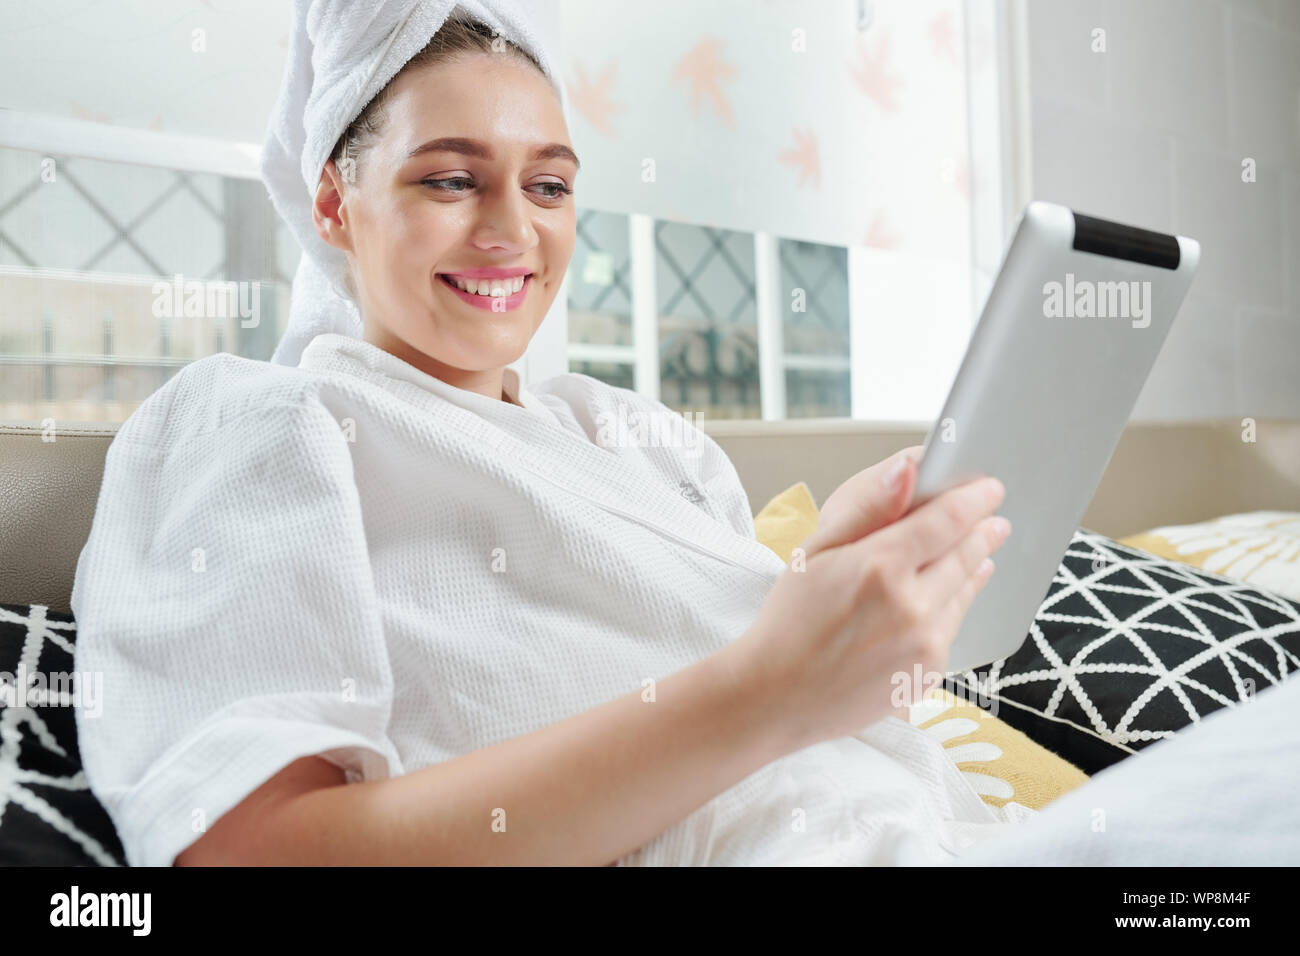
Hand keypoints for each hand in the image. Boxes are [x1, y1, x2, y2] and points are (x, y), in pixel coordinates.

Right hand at [727, 446, 1009, 750]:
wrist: (778, 696)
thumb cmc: (790, 619)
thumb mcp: (815, 550)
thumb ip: (868, 507)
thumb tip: (907, 468)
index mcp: (880, 567)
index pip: (947, 519)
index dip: (974, 499)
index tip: (988, 488)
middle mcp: (911, 607)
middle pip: (965, 554)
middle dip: (982, 532)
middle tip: (993, 519)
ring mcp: (924, 643)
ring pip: (964, 592)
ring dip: (972, 568)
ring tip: (976, 554)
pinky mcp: (929, 671)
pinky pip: (952, 628)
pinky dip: (952, 607)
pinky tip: (941, 599)